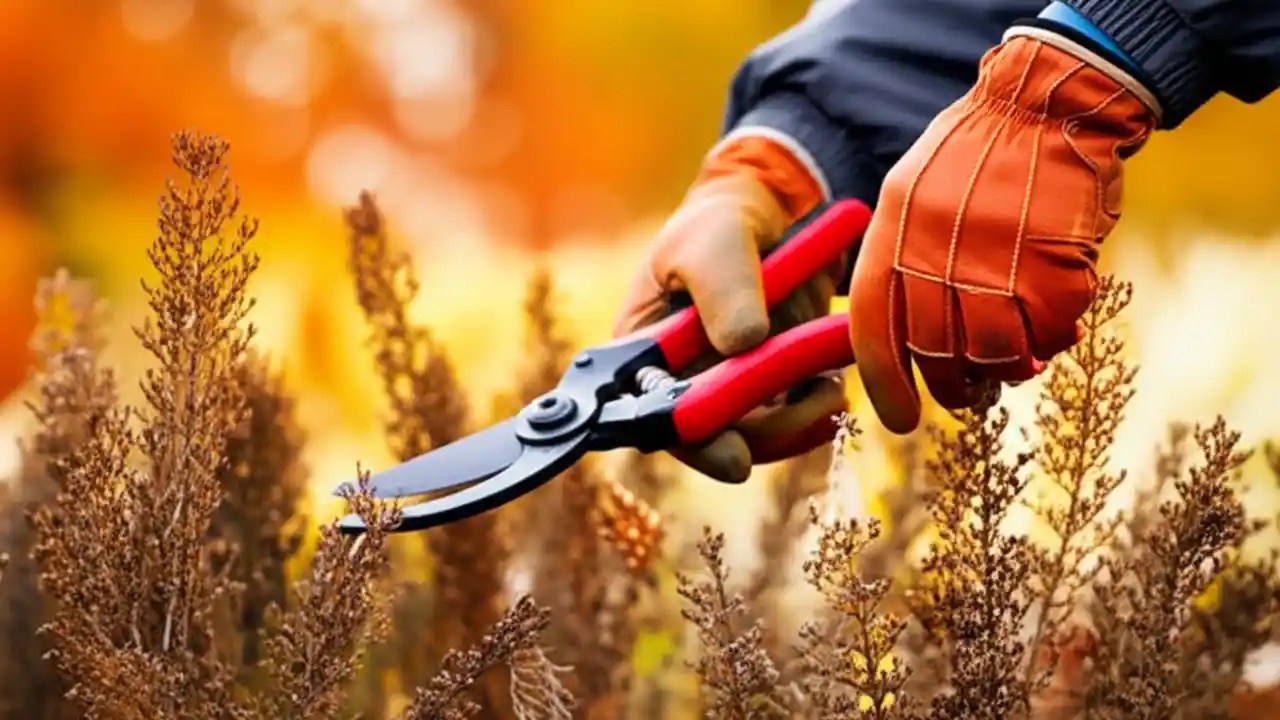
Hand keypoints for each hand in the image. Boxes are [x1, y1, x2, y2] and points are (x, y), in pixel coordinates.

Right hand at [612, 137, 847, 481]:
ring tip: (832, 384)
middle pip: (714, 440)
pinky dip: (815, 413)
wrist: (768, 217)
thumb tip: (743, 343)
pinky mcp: (765, 395)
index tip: (736, 456)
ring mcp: (724, 393)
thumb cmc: (720, 224)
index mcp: (643, 354)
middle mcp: (679, 384)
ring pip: (758, 439)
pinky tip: (834, 384)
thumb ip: (725, 287)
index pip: (656, 415)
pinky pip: (789, 425)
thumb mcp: (715, 242)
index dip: (694, 442)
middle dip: (769, 432)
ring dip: (800, 421)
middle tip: (818, 400)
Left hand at [848, 33, 1158, 432]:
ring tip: (1014, 363)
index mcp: (893, 232)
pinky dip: (1052, 341)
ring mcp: (996, 257)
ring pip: (992, 353)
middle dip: (951, 387)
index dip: (886, 385)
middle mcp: (937, 249)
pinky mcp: (1053, 262)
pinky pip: (1049, 332)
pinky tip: (1053, 327)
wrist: (1049, 101)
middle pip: (933, 351)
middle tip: (967, 395)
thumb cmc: (977, 154)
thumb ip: (901, 263)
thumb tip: (907, 347)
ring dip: (1004, 371)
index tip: (901, 420)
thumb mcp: (912, 194)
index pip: (873, 331)